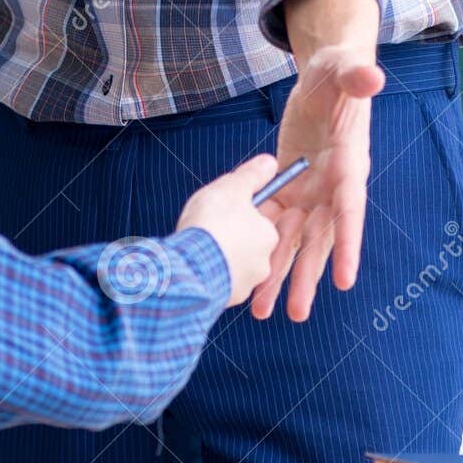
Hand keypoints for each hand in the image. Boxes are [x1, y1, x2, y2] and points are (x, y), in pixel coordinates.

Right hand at [175, 153, 282, 306]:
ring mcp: (245, 284)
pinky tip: (193, 266)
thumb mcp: (232, 188)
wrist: (191, 268)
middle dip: (229, 238)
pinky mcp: (226, 300)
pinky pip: (218, 283)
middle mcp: (264, 263)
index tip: (219, 209)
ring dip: (218, 258)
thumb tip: (271, 162)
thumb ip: (252, 176)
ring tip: (197, 248)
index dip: (237, 213)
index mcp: (268, 235)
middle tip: (207, 228)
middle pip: (246, 244)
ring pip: (232, 265)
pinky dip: (208, 275)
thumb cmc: (212, 224)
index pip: (258, 220)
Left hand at [250, 44, 383, 321]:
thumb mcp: (342, 71)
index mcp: (349, 165)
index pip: (350, 210)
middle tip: (295, 313)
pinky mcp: (291, 185)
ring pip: (295, 240)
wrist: (327, 78)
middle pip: (320, 239)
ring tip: (261, 311)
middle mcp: (332, 186)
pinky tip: (246, 274)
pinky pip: (275, 222)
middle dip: (307, 276)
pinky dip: (263, 248)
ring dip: (279, 274)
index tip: (345, 280)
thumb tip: (373, 76)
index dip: (348, 244)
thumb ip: (355, 77)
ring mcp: (311, 190)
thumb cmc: (338, 74)